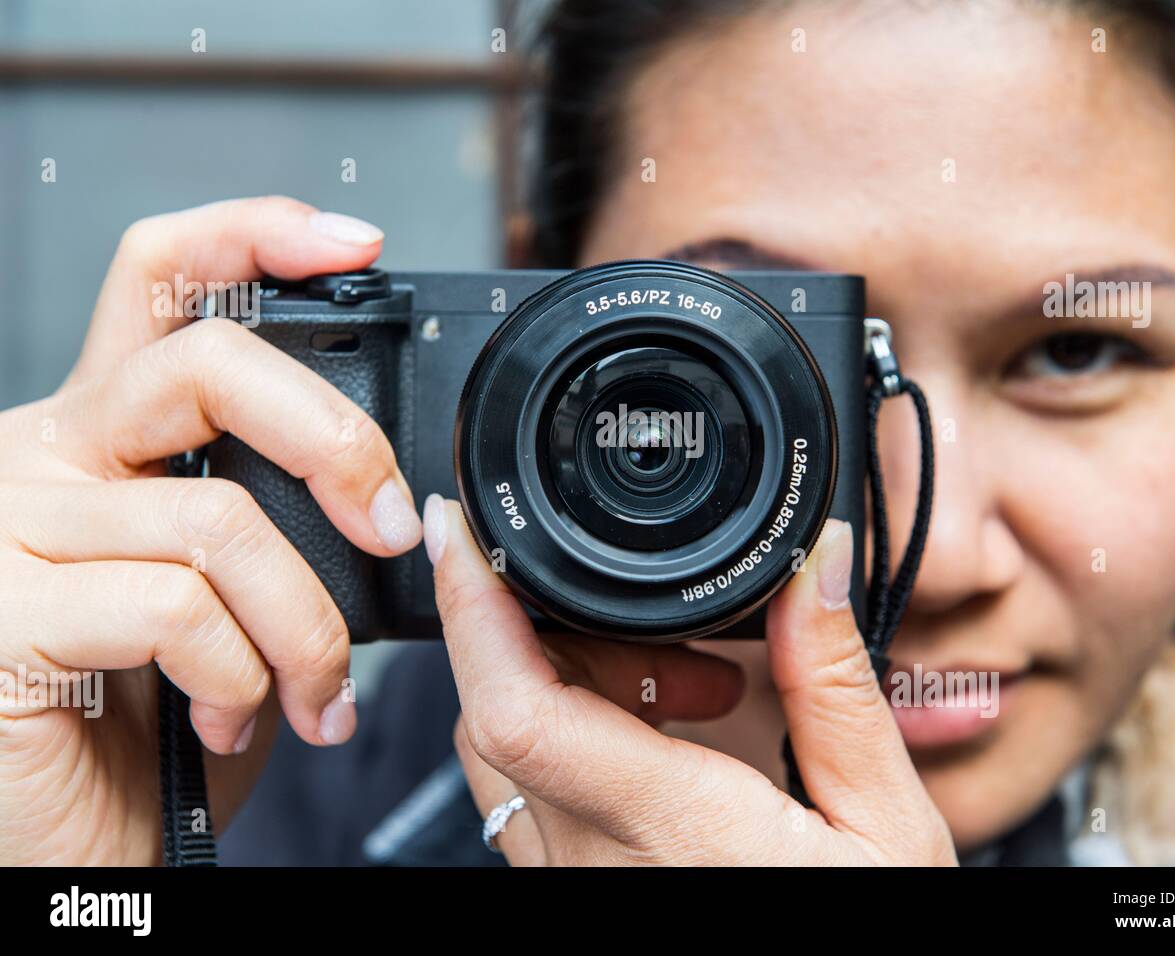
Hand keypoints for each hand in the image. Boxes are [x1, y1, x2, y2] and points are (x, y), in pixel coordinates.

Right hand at [0, 197, 420, 864]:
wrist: (78, 843)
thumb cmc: (157, 719)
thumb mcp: (228, 594)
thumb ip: (272, 518)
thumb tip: (387, 495)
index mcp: (105, 435)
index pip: (162, 281)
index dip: (255, 236)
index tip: (354, 244)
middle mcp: (48, 456)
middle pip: (209, 366)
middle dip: (336, 443)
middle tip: (395, 526)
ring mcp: (15, 529)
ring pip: (221, 521)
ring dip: (307, 626)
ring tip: (313, 692)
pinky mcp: (6, 616)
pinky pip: (177, 609)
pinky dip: (244, 672)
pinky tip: (236, 715)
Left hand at [427, 496, 956, 865]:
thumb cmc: (868, 934)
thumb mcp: (885, 823)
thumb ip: (838, 690)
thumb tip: (813, 567)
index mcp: (673, 832)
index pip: (521, 710)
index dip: (473, 611)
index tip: (465, 533)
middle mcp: (593, 865)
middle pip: (501, 707)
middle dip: (561, 630)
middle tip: (679, 642)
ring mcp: (571, 887)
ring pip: (503, 747)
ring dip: (571, 680)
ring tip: (692, 688)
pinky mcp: (571, 893)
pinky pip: (525, 792)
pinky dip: (572, 732)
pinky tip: (662, 735)